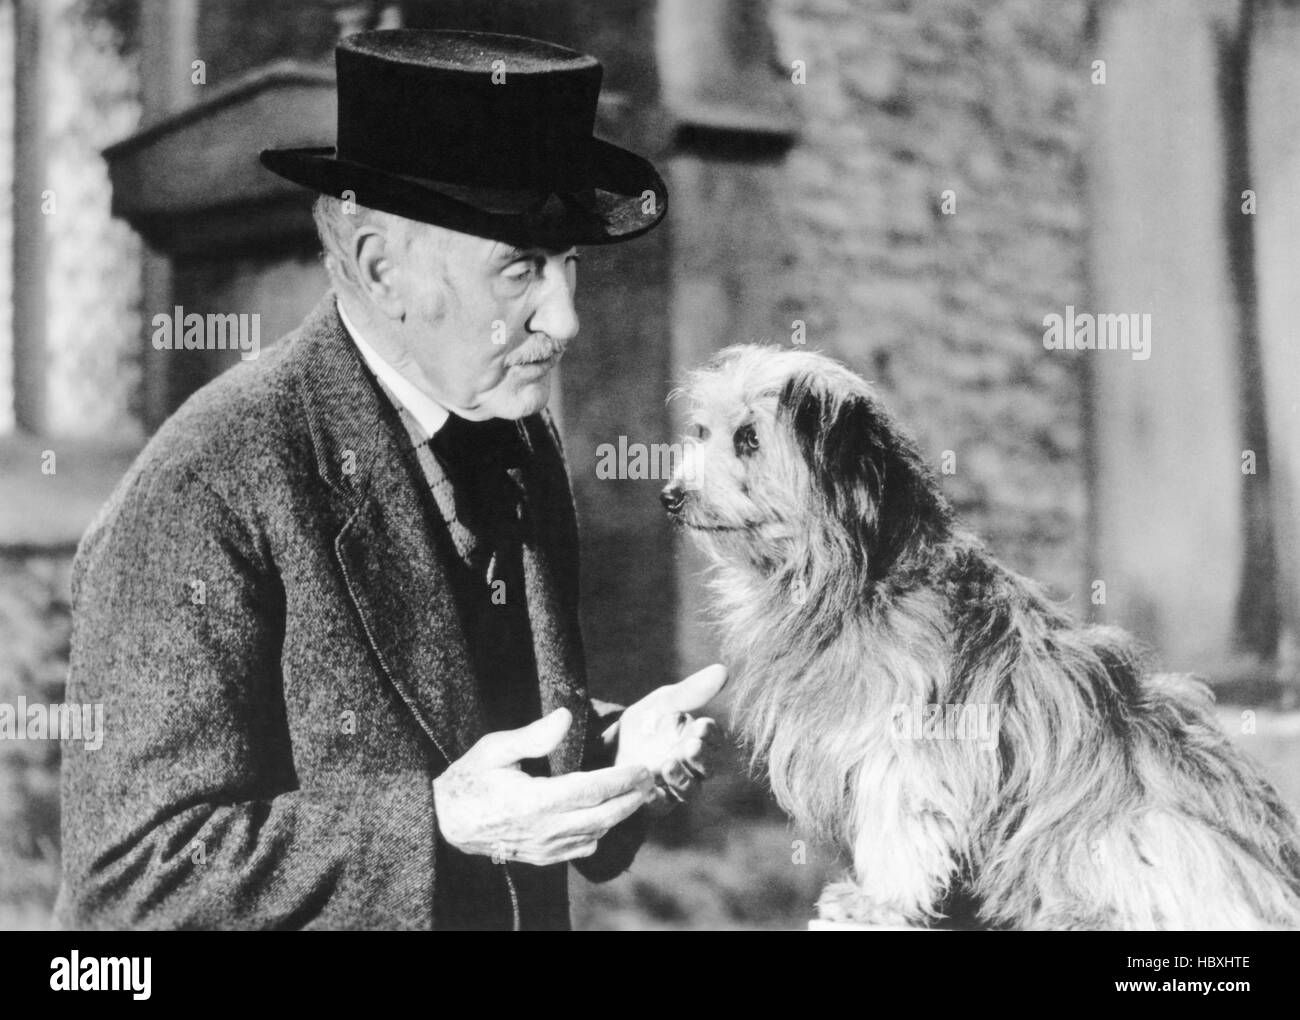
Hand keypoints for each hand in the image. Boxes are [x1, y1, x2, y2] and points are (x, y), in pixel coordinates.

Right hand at [433, 708, 655, 865]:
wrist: (444, 822)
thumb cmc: (470, 779)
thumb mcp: (494, 749)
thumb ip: (532, 735)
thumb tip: (566, 716)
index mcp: (535, 800)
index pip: (592, 790)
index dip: (621, 780)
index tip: (642, 769)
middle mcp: (544, 829)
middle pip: (603, 816)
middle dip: (632, 798)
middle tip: (650, 780)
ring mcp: (544, 848)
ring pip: (596, 834)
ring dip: (620, 816)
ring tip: (636, 795)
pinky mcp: (542, 858)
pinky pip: (581, 849)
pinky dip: (599, 833)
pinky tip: (606, 817)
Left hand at [609, 664, 726, 814]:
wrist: (611, 742)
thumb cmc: (647, 720)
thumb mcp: (665, 701)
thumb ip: (692, 691)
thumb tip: (723, 669)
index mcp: (699, 739)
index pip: (715, 739)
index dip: (711, 734)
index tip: (702, 725)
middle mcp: (693, 765)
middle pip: (707, 767)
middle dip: (700, 757)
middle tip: (691, 745)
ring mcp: (675, 785)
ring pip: (689, 789)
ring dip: (682, 778)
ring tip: (668, 764)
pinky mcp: (656, 800)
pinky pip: (662, 805)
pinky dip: (658, 798)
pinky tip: (649, 788)